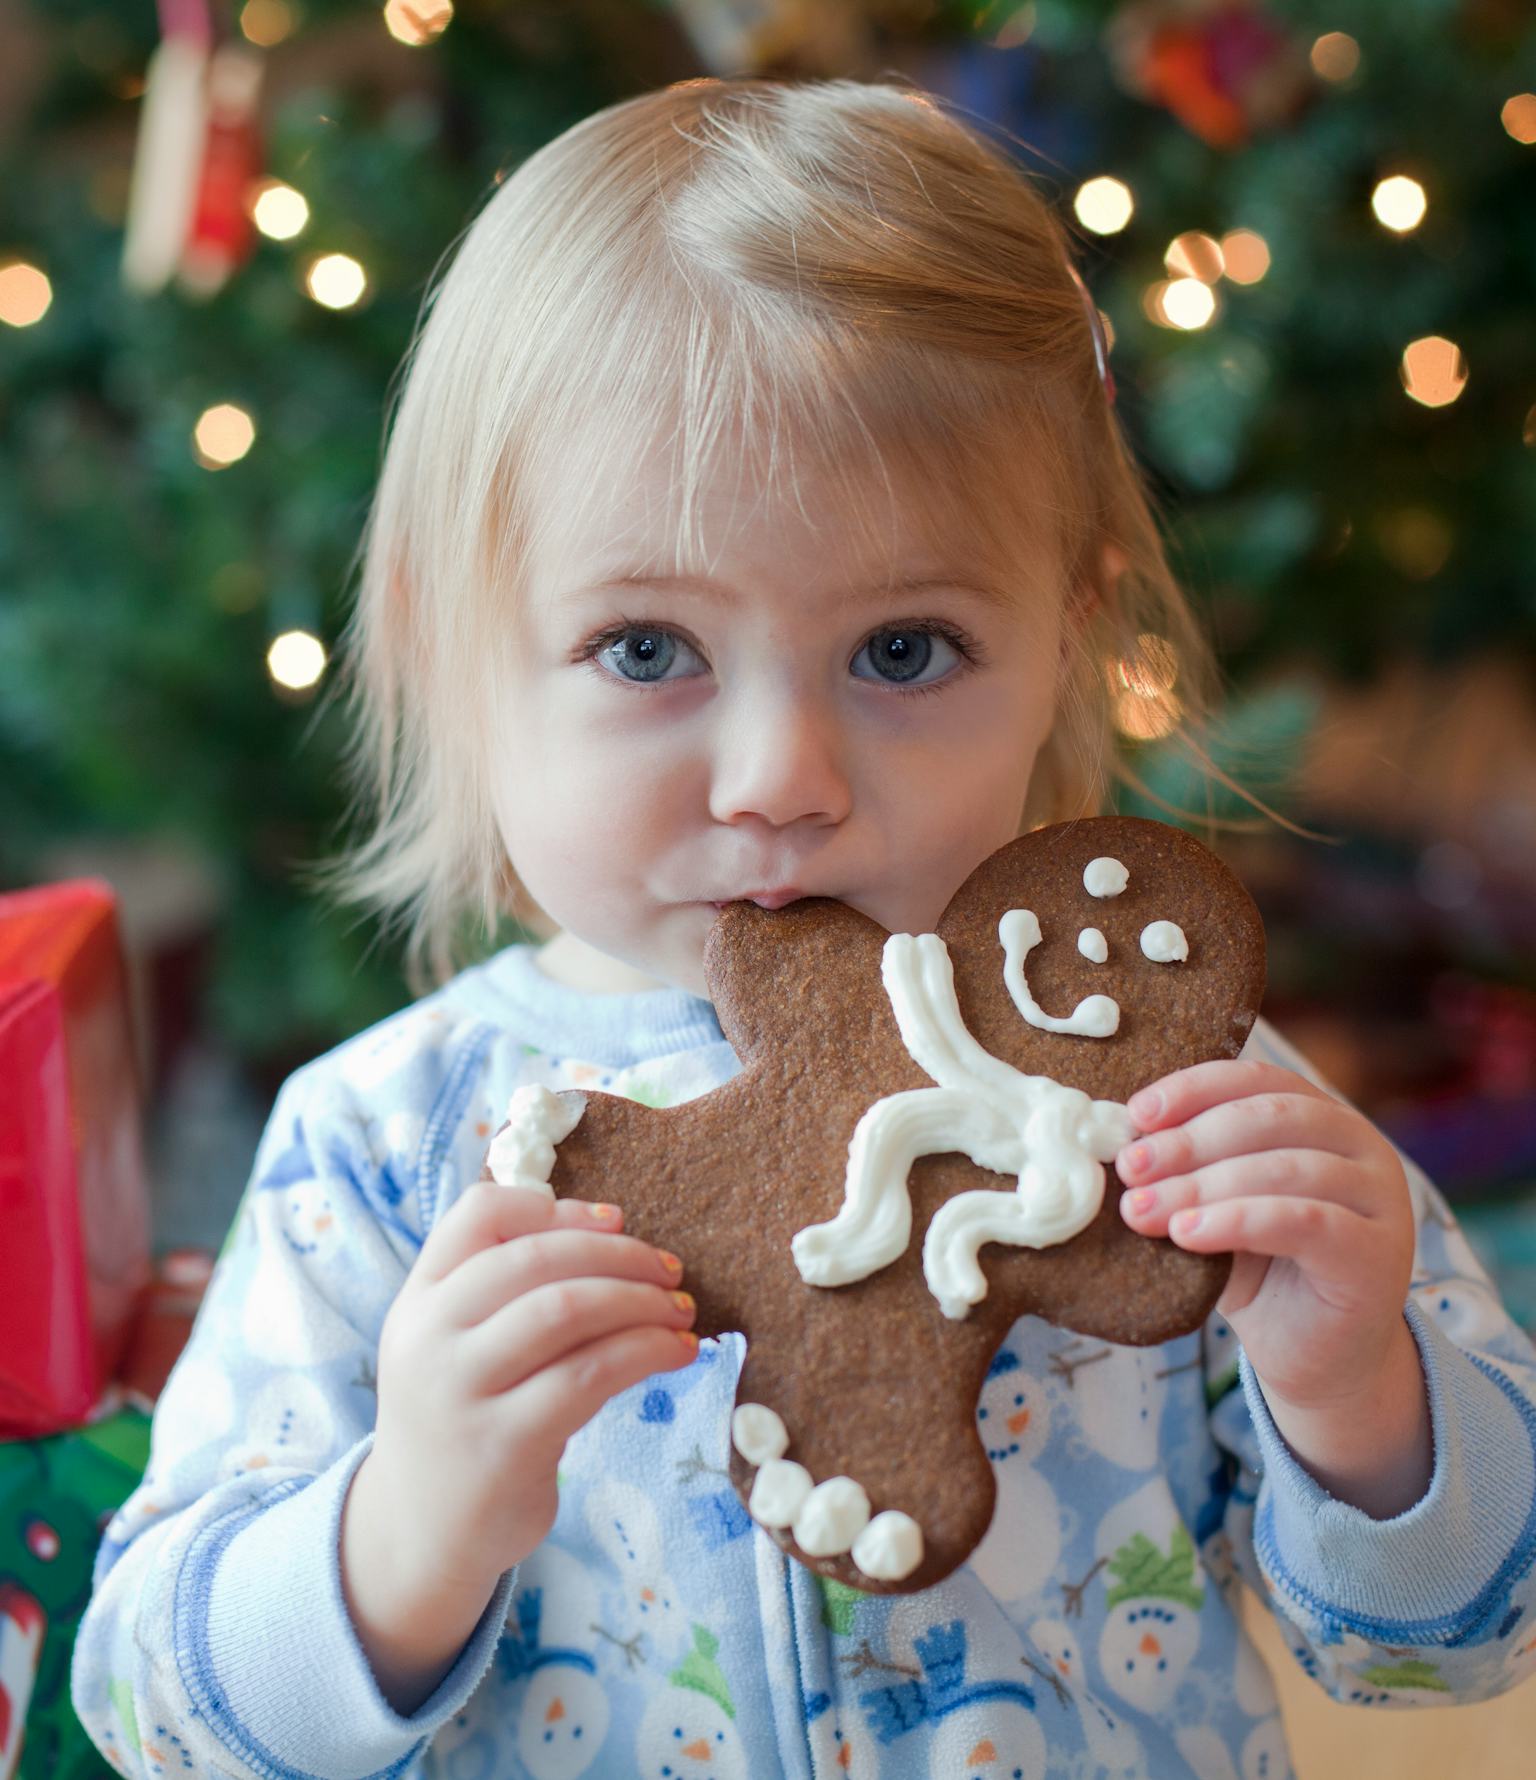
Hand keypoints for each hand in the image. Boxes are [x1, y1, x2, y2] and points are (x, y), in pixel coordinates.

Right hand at [363, 1182, 697, 1593]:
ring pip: (566, 1309)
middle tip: (671, 1269)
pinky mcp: (504, 1445)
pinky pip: (590, 1374)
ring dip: (640, 1299)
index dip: (556, 1207)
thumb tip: (610, 1222)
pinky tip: (677, 1352)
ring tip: (680, 1310)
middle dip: (619, 1254)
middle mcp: (429, 1338)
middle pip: (537, 1258)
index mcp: (419, 1300)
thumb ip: (507, 1287)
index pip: (479, 1214)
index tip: (615, 1219)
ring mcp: (461, 1392)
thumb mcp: (457, 1344)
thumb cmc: (463, 1419)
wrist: (421, 1535)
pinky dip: (645, 1351)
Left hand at [1115, 1059, 1416, 1417]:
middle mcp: (1361, 1147)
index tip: (1136, 1114)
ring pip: (1284, 1169)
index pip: (1258, 1081)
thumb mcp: (1218, 1207)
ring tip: (1144, 1210)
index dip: (1193, 1089)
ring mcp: (1379, 1199)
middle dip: (1189, 1141)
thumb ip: (1189, 1171)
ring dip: (1201, 1186)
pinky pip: (1305, 1221)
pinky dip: (1238, 1220)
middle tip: (1130, 1169)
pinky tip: (1189, 1233)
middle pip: (1270, 1118)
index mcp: (1323, 1118)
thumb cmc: (1260, 1272)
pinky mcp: (1377, 1254)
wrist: (1315, 1358)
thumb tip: (1123, 1145)